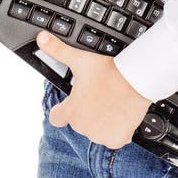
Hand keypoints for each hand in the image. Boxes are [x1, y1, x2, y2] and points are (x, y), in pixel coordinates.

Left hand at [37, 30, 152, 147]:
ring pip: (97, 130)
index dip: (62, 109)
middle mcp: (83, 126)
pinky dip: (117, 129)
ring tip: (111, 103)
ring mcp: (101, 134)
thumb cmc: (108, 70)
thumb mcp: (79, 59)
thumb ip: (58, 50)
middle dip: (87, 111)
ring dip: (102, 121)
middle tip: (99, 95)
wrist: (135, 79)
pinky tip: (121, 114)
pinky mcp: (117, 139)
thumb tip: (41, 38)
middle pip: (80, 122)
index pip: (56, 118)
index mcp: (72, 111)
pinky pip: (113, 137)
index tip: (72, 102)